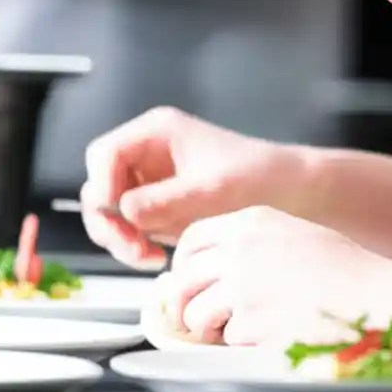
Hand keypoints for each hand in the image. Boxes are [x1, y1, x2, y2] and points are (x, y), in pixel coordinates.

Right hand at [80, 107, 315, 268]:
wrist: (291, 195)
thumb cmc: (260, 178)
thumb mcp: (213, 190)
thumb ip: (167, 200)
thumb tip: (124, 210)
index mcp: (157, 132)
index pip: (106, 154)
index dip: (104, 184)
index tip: (120, 215)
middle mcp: (147, 153)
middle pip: (100, 185)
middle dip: (109, 220)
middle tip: (134, 249)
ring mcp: (150, 182)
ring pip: (109, 211)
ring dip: (119, 238)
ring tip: (148, 259)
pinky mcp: (158, 207)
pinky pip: (128, 228)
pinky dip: (134, 245)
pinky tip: (158, 258)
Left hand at [159, 206, 388, 345]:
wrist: (374, 296)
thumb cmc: (345, 269)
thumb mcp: (294, 234)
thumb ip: (252, 242)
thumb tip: (215, 267)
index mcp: (251, 220)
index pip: (191, 238)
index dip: (185, 265)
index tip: (190, 280)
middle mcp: (240, 248)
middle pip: (183, 278)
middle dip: (185, 303)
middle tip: (196, 318)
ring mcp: (242, 284)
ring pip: (195, 312)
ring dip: (208, 328)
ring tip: (231, 331)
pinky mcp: (249, 319)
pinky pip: (228, 338)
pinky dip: (243, 343)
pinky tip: (268, 335)